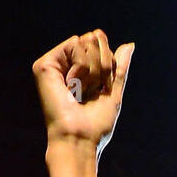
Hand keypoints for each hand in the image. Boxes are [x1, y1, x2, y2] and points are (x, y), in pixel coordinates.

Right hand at [33, 29, 133, 150]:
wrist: (80, 137)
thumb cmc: (96, 123)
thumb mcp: (114, 92)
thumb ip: (120, 68)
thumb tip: (130, 44)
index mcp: (83, 72)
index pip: (103, 47)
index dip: (110, 65)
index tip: (103, 88)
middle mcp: (68, 65)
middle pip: (95, 39)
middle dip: (102, 65)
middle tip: (91, 91)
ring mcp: (56, 63)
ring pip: (86, 40)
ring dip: (92, 70)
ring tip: (80, 91)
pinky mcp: (46, 64)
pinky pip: (75, 44)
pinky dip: (81, 67)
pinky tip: (71, 86)